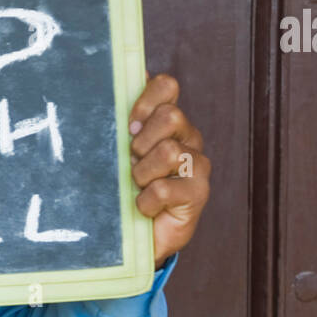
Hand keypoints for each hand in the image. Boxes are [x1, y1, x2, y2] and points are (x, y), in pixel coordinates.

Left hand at [128, 73, 209, 268]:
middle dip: (142, 142)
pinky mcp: (199, 193)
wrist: (135, 237)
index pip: (166, 87)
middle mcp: (188, 137)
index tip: (129, 125)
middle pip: (171, 116)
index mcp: (168, 121)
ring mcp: (198, 165)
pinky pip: (163, 189)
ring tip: (139, 187)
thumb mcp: (117, 152)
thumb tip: (121, 80)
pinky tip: (146, 208)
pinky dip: (145, 202)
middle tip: (133, 162)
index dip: (145, 100)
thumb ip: (120, 121)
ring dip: (142, 174)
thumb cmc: (124, 189)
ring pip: (168, 152)